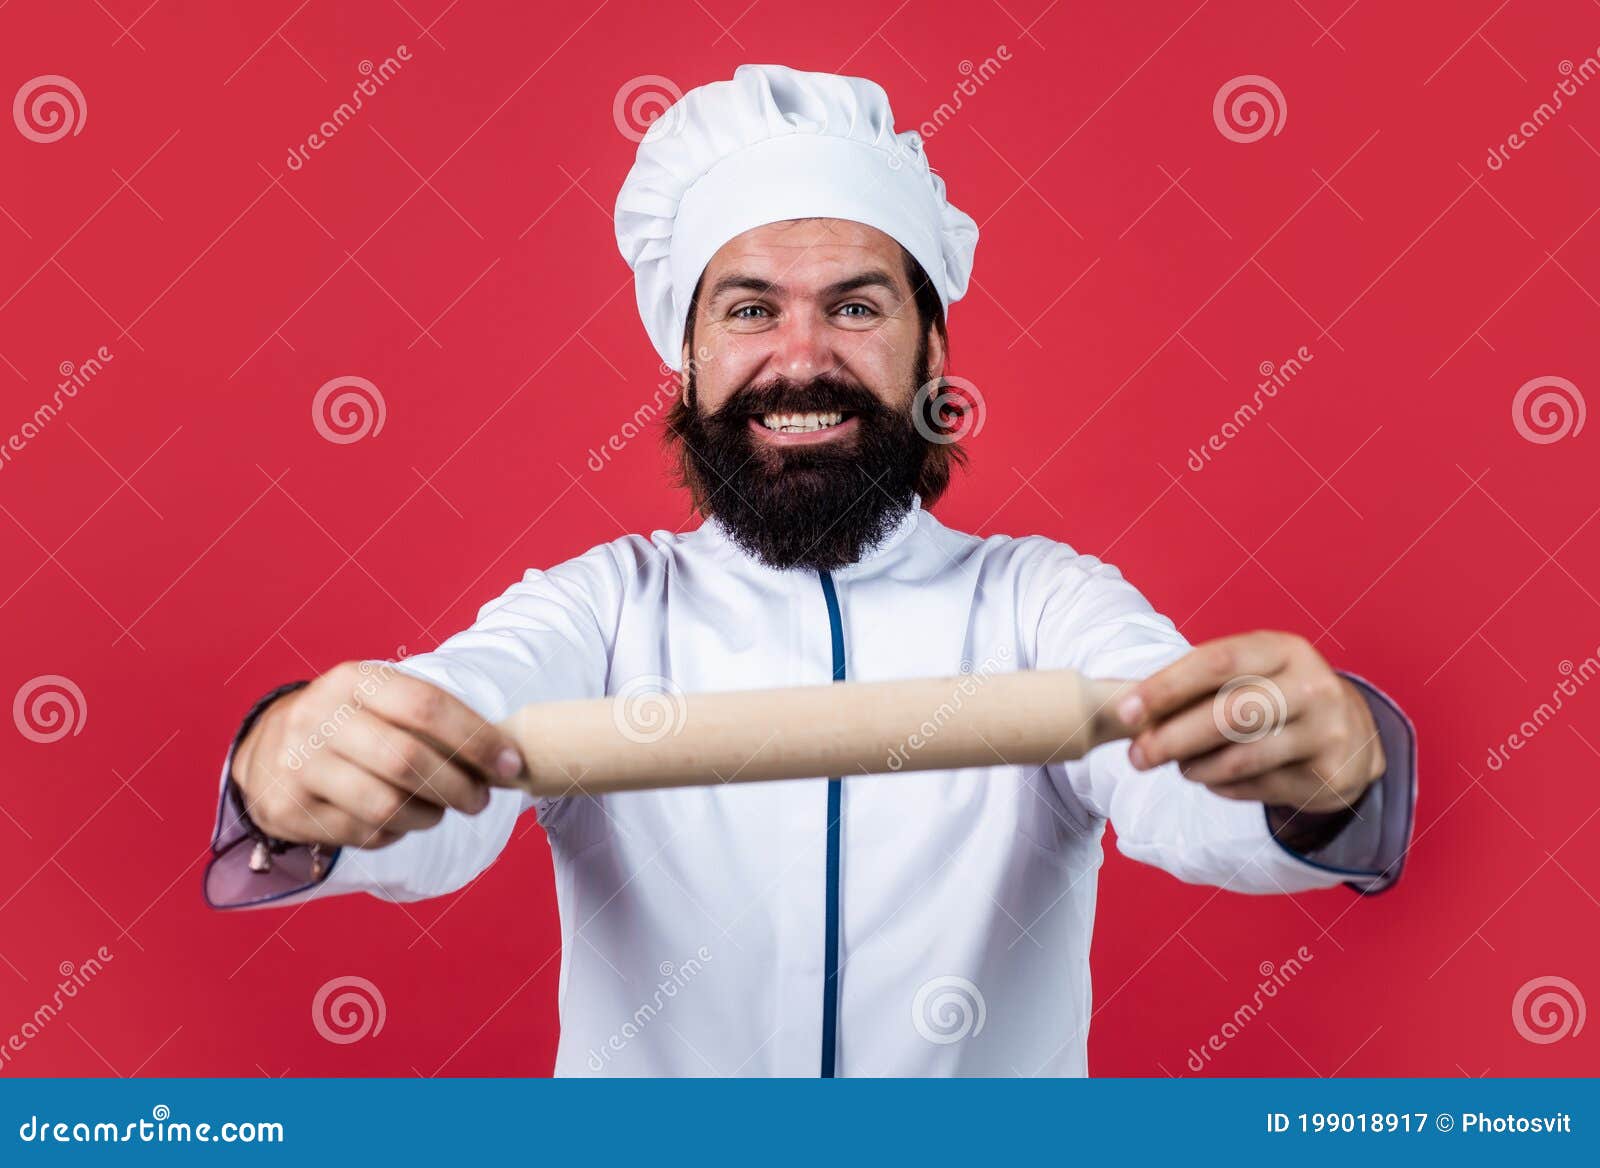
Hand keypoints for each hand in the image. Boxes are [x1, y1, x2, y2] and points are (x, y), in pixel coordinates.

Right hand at [231, 662, 525, 848]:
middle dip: (459, 786)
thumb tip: (504, 756)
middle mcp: (320, 718)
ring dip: (430, 815)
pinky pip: (363, 833)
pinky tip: (401, 820)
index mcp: (353, 681)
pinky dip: (395, 832)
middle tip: (481, 799)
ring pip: (387, 805)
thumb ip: (435, 719)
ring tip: (441, 810)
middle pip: (408, 761)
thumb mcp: (382, 701)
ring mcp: (299, 765)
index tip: (510, 764)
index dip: (476, 739)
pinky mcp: (289, 809)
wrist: (268, 750)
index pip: (426, 707)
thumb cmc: (352, 723)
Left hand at [1118, 631, 1383, 814]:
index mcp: (1283, 650)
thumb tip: (1133, 713)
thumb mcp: (1251, 673)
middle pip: (1230, 715)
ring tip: (1178, 767)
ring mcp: (1326, 733)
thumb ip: (1201, 685)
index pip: (1218, 661)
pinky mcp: (1329, 775)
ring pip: (1243, 758)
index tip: (1125, 712)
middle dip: (1172, 738)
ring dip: (1196, 768)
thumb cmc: (1277, 694)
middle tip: (1136, 757)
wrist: (1352, 731)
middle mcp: (1311, 687)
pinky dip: (1223, 786)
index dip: (1167, 686)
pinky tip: (1212, 779)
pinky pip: (1259, 787)